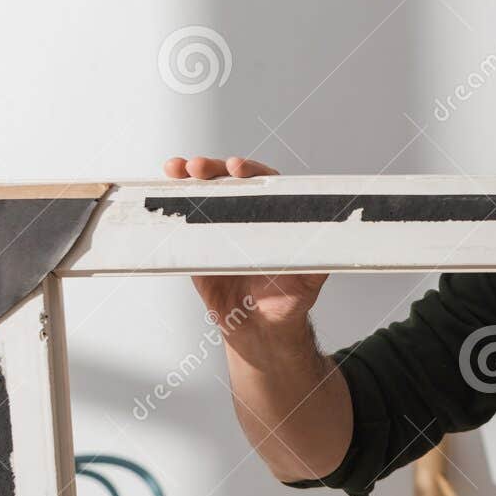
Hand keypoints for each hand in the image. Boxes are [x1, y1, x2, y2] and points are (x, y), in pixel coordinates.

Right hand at [162, 156, 328, 336]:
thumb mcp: (309, 278)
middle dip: (213, 168)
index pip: (265, 183)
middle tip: (199, 167)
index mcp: (276, 215)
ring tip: (177, 169)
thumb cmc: (289, 298)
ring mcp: (221, 225)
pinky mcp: (198, 244)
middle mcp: (249, 214)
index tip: (238, 168)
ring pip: (205, 193)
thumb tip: (333, 235)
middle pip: (230, 180)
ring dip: (189, 177)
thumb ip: (318, 257)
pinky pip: (184, 221)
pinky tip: (163, 190)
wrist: (261, 328)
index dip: (252, 171)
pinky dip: (172, 204)